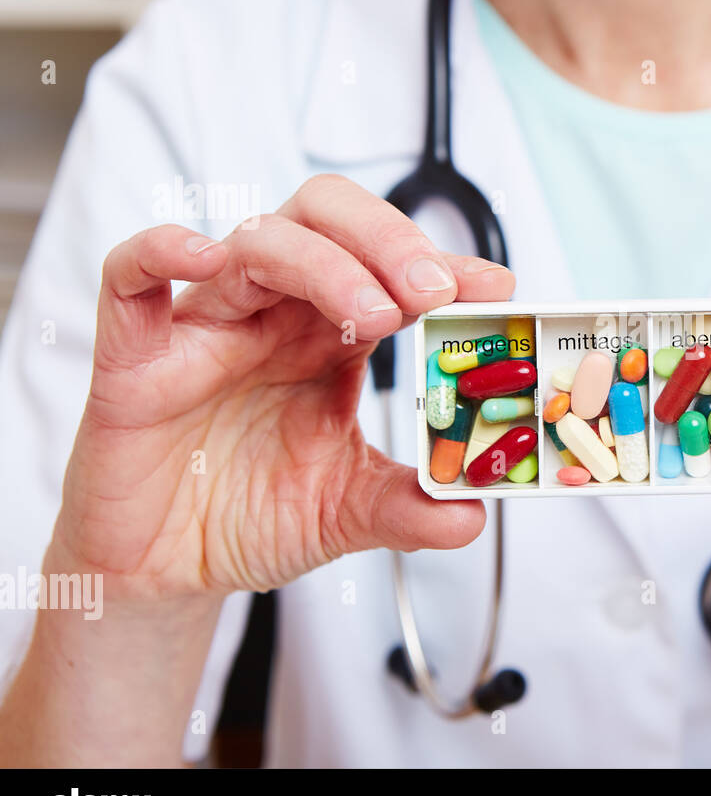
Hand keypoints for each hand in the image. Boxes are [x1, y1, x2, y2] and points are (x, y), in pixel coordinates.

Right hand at [54, 174, 514, 602]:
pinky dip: (161, 251)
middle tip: (434, 290)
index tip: (495, 286)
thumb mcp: (346, 513)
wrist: (163, 570)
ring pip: (256, 243)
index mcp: (327, 340)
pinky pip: (130, 278)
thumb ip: (409, 508)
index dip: (442, 268)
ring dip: (322, 262)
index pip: (388, 273)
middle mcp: (270, 317)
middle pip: (325, 225)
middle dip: (387, 242)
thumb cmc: (249, 517)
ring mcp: (204, 328)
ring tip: (373, 312)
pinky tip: (205, 257)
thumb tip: (473, 512)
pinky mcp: (134, 357)